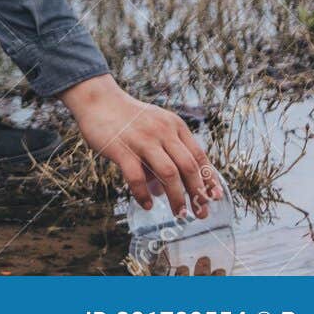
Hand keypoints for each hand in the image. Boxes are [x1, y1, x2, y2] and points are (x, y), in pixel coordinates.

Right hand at [60, 73, 221, 217]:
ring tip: (179, 214)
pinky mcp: (121, 148)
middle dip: (198, 193)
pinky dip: (143, 194)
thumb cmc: (129, 118)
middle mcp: (162, 131)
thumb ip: (166, 153)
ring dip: (177, 198)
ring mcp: (142, 140)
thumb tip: (167, 192)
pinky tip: (147, 204)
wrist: (99, 100)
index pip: (199, 155)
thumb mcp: (156, 126)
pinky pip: (137, 177)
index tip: (214, 196)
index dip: (209, 178)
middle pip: (188, 167)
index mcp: (174, 125)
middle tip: (201, 212)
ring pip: (168, 174)